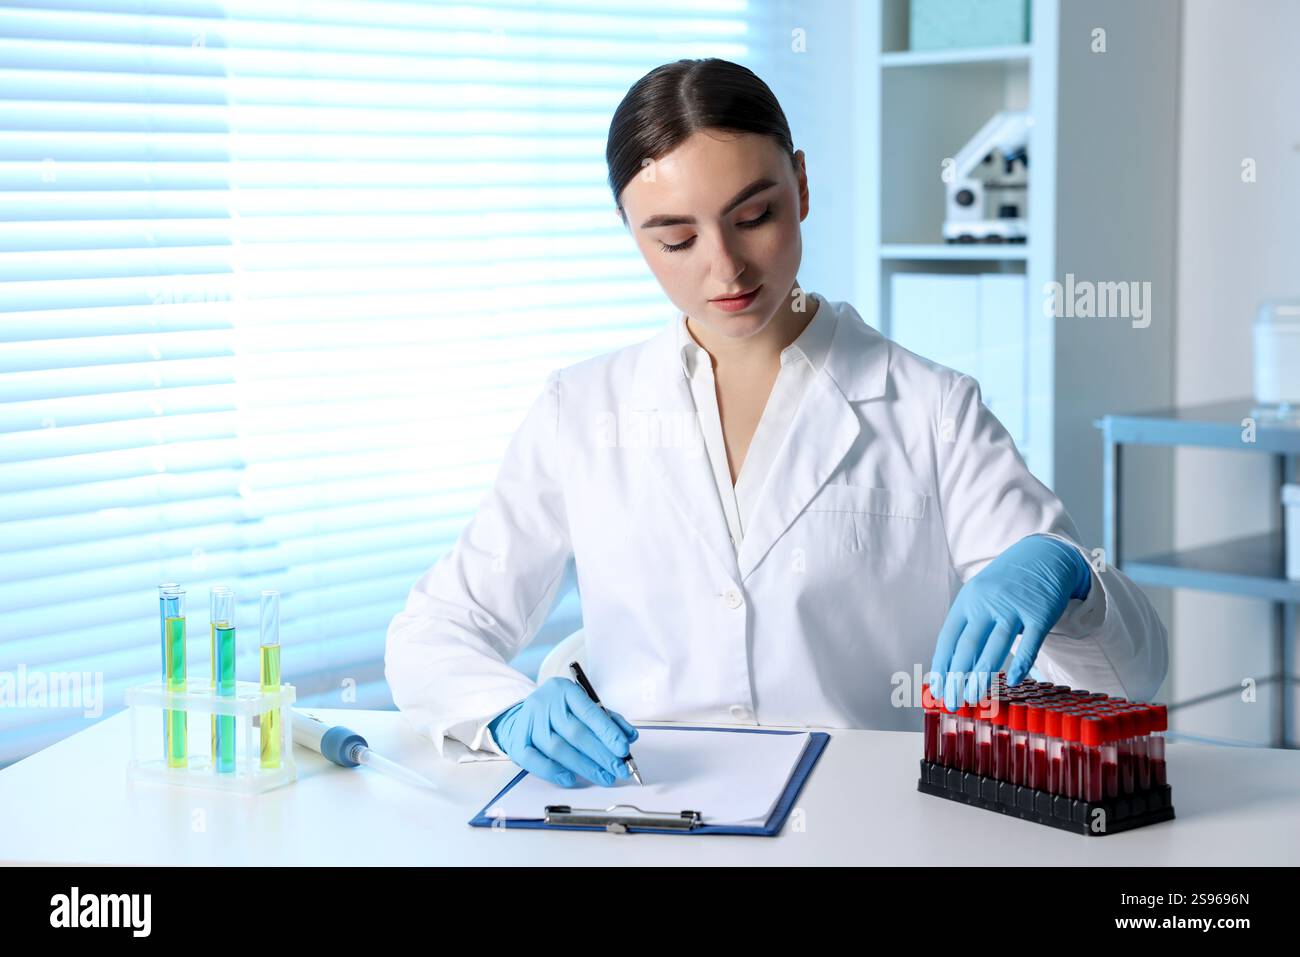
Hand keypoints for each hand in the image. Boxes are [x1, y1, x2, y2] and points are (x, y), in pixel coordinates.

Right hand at [487, 677, 638, 786]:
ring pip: (558, 748)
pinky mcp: (517, 742)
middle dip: (601, 755)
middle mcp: (545, 703)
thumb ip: (607, 720)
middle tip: (619, 770)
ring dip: (584, 766)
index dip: (608, 732)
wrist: (524, 715)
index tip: (623, 749)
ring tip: (603, 777)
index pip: (589, 712)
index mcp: (564, 690)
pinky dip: (554, 772)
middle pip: (575, 733)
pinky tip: (571, 779)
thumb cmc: (560, 712)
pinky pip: (535, 761)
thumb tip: (629, 736)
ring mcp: (529, 722)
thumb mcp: (584, 707)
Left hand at [929, 534, 1091, 709]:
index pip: (948, 639)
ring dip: (982, 676)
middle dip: (958, 678)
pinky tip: (1011, 682)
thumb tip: (951, 664)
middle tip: (953, 702)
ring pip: (995, 647)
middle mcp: (986, 604)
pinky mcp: (1039, 613)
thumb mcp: (978, 597)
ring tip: (974, 697)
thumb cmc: (1005, 584)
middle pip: (968, 646)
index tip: (938, 689)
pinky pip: (1030, 643)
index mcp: (967, 602)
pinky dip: (1021, 664)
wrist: (1042, 556)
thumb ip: (967, 626)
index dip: (942, 667)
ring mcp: (1013, 608)